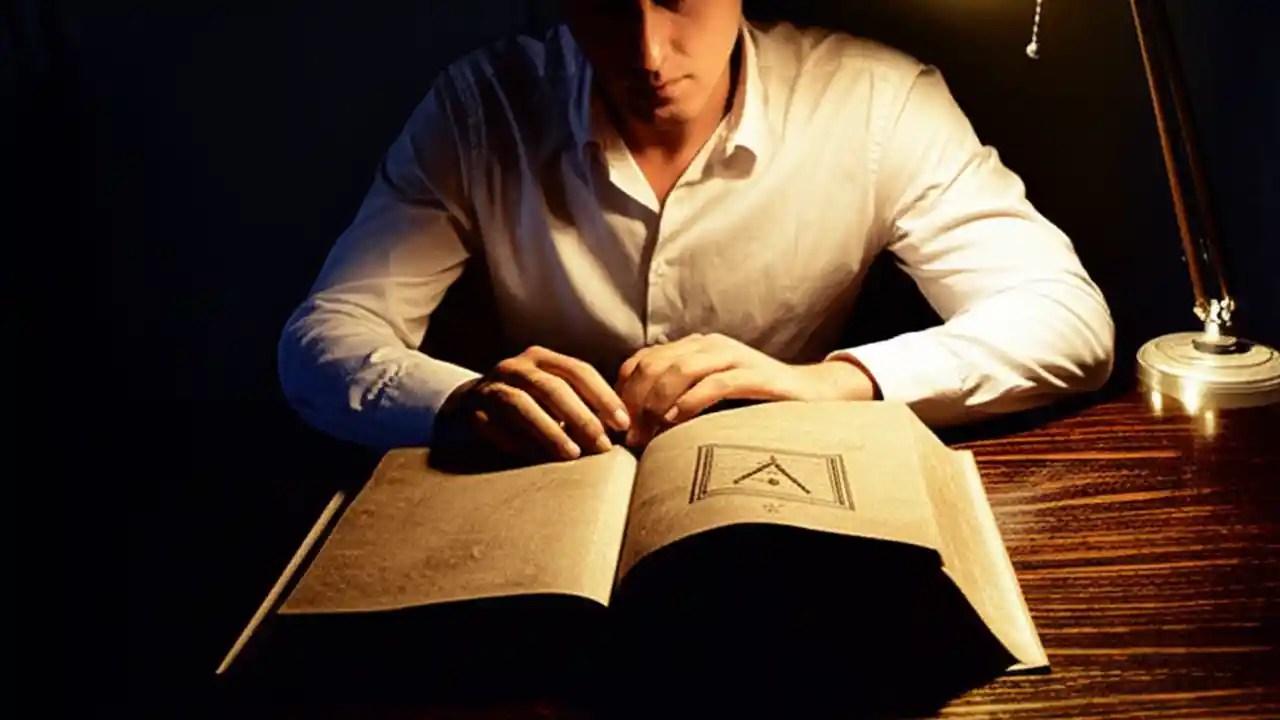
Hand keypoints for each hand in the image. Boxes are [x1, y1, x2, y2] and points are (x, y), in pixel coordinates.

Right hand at [436, 346, 630, 462]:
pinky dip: (519, 442)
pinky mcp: (473, 411)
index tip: (622, 423)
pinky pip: (497, 426)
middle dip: (580, 417)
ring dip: (550, 431)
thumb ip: (581, 402)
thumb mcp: (552, 393)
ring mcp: (491, 387)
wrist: (469, 403)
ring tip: (572, 454)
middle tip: (601, 445)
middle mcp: (516, 366)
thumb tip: (620, 429)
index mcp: (542, 358)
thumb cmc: (526, 402)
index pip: (578, 370)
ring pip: (522, 405)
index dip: (603, 396)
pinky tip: (537, 458)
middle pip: (552, 387)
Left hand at [615, 333, 875, 445]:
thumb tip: (637, 429)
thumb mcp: (709, 397)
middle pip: (657, 363)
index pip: (643, 359)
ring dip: (657, 402)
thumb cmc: (755, 403)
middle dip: (635, 399)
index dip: (624, 390)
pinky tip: (675, 420)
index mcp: (694, 347)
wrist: (813, 395)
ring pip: (681, 368)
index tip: (616, 423)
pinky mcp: (757, 375)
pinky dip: (690, 401)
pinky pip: (716, 383)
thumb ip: (677, 401)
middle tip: (629, 435)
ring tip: (647, 432)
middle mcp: (710, 345)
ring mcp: (735, 357)